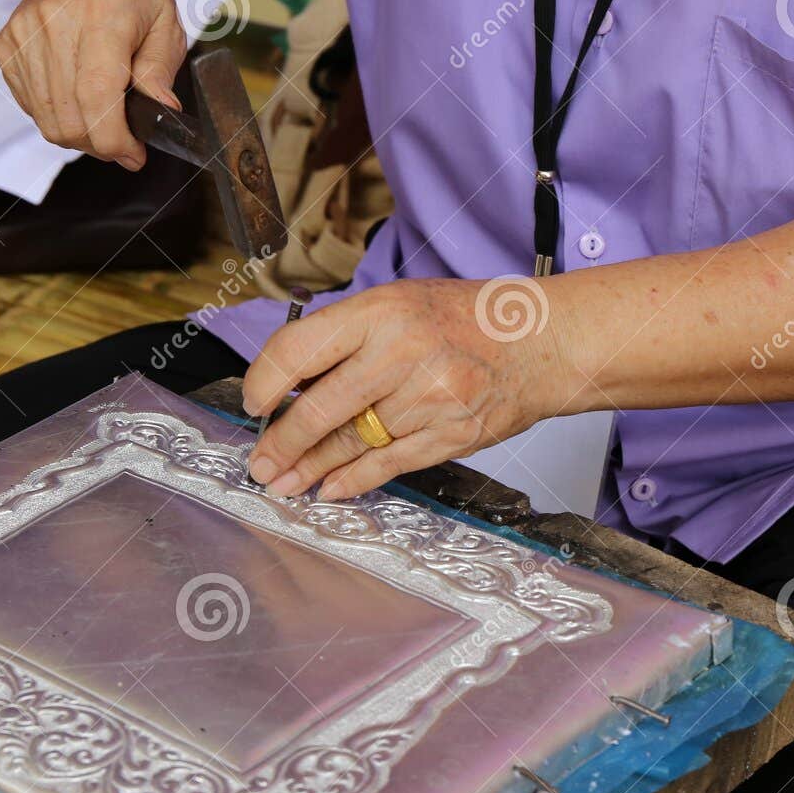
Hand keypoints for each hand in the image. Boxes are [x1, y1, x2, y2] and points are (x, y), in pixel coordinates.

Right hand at [0, 0, 185, 167]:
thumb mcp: (165, 24)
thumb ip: (162, 71)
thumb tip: (163, 113)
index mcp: (100, 15)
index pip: (96, 99)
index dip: (115, 141)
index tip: (135, 155)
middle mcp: (54, 23)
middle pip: (70, 120)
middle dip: (101, 146)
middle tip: (123, 143)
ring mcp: (23, 34)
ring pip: (47, 120)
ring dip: (79, 135)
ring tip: (103, 122)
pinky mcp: (7, 46)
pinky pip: (31, 106)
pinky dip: (56, 115)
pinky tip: (77, 98)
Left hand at [241, 279, 568, 500]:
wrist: (541, 340)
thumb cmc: (464, 318)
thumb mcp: (397, 303)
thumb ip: (345, 339)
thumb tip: (289, 385)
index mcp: (380, 312)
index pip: (298, 349)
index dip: (264, 382)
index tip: (252, 403)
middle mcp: (402, 353)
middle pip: (320, 408)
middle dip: (282, 443)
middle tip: (260, 463)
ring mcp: (430, 398)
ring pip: (353, 443)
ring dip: (312, 468)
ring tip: (284, 482)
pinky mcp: (452, 435)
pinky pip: (390, 464)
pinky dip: (356, 480)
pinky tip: (331, 488)